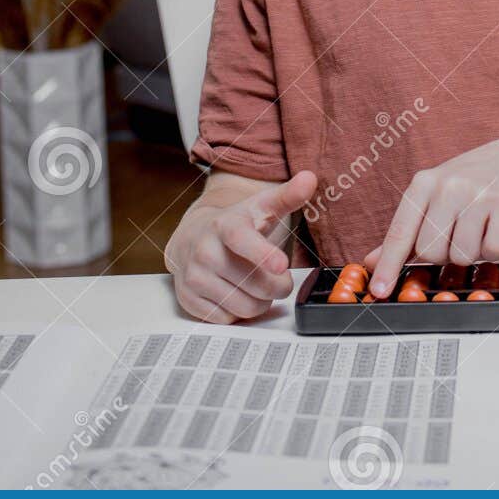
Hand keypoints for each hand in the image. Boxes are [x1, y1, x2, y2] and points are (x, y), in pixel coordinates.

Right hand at [166, 170, 317, 323]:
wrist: (193, 236)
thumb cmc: (234, 224)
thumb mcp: (261, 207)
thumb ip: (288, 195)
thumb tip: (310, 178)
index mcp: (225, 225)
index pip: (242, 239)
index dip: (262, 253)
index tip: (282, 264)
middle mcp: (205, 250)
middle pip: (256, 284)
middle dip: (277, 286)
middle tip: (276, 274)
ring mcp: (193, 276)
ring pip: (245, 307)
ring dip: (259, 301)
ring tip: (255, 283)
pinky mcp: (187, 299)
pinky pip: (227, 319)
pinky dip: (237, 312)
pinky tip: (234, 292)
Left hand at [364, 139, 498, 297]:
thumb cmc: (466, 185)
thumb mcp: (431, 198)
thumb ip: (403, 233)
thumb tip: (372, 263)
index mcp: (423, 184)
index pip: (400, 232)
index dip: (388, 265)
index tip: (379, 291)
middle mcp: (448, 186)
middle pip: (431, 252)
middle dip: (443, 254)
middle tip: (456, 234)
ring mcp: (477, 194)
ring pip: (463, 256)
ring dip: (471, 252)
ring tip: (478, 228)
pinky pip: (494, 251)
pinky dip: (495, 249)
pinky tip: (495, 227)